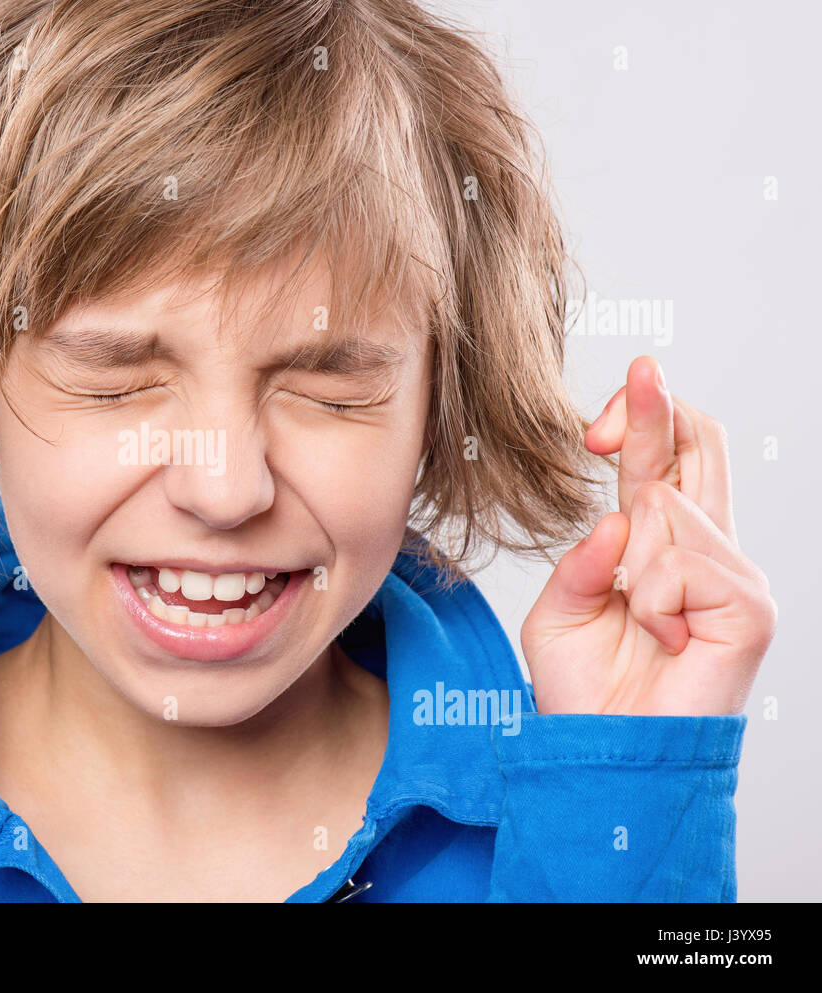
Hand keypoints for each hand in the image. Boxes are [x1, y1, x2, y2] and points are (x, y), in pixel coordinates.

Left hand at [520, 356, 775, 715]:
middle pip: (696, 452)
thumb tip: (615, 518)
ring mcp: (734, 577)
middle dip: (659, 411)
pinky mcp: (750, 607)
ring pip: (669, 509)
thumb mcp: (559, 612)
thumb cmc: (583, 689)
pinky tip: (662, 635)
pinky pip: (682, 561)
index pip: (665, 463)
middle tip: (642, 369)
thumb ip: (580, 561)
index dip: (648, 417)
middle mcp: (704, 551)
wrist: (603, 751)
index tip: (633, 377)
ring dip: (632, 564)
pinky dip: (653, 597)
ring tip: (640, 621)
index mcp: (659, 546)